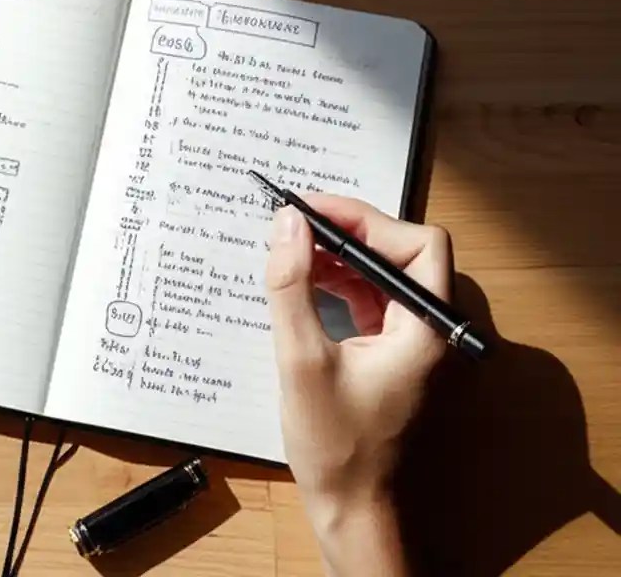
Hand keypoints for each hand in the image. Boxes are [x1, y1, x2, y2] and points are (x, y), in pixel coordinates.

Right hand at [265, 195, 450, 574]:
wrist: (358, 512)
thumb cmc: (338, 449)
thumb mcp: (302, 362)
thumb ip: (292, 288)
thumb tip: (286, 225)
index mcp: (428, 329)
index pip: (416, 243)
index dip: (364, 219)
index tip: (311, 210)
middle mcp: (434, 332)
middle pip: (405, 254)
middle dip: (352, 234)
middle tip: (298, 223)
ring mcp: (419, 347)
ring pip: (390, 278)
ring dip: (344, 260)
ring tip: (293, 251)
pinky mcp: (398, 360)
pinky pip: (378, 305)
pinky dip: (344, 289)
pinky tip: (306, 287)